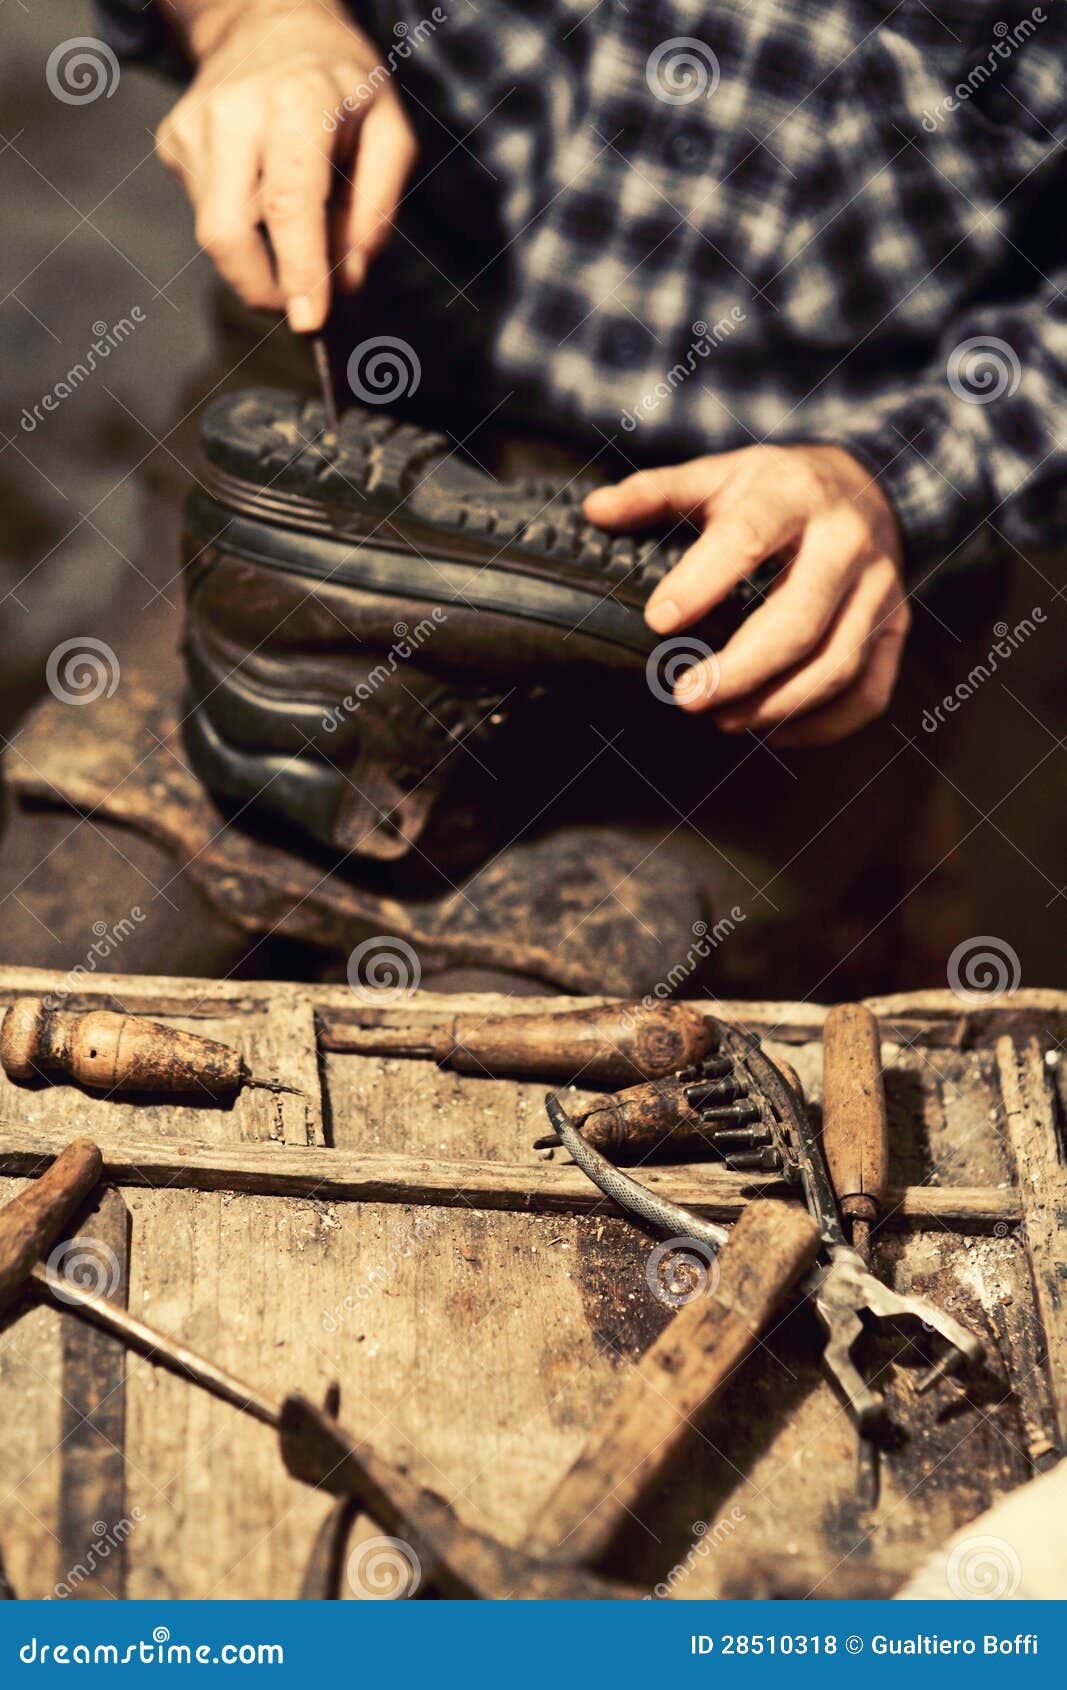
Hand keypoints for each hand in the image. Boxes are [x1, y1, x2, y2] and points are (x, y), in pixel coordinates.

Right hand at [156, 0, 416, 329]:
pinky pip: (206, 212)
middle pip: (227, 232)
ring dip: (255, 257)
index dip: (298, 270)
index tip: (308, 321)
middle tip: (298, 303)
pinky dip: (240, 225)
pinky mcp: (174, 140)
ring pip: (214, 231)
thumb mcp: (389, 131)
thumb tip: (347, 277)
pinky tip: (260, 190)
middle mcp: (235, 111)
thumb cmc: (342, 83)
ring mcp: (194, 124)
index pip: (289, 202)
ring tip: (291, 228)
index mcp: (297, 102)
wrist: (270, 20)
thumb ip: (377, 209)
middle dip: (261, 287)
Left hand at [585, 444, 909, 745]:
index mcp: (796, 494)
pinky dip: (821, 725)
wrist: (867, 486)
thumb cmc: (778, 489)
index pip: (751, 538)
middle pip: (799, 620)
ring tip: (721, 719)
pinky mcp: (897, 628)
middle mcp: (849, 541)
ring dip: (775, 705)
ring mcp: (881, 589)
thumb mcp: (720, 475)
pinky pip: (868, 692)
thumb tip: (593, 510)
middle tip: (686, 696)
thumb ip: (656, 492)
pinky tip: (772, 732)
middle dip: (740, 670)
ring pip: (837, 664)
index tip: (658, 622)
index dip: (703, 582)